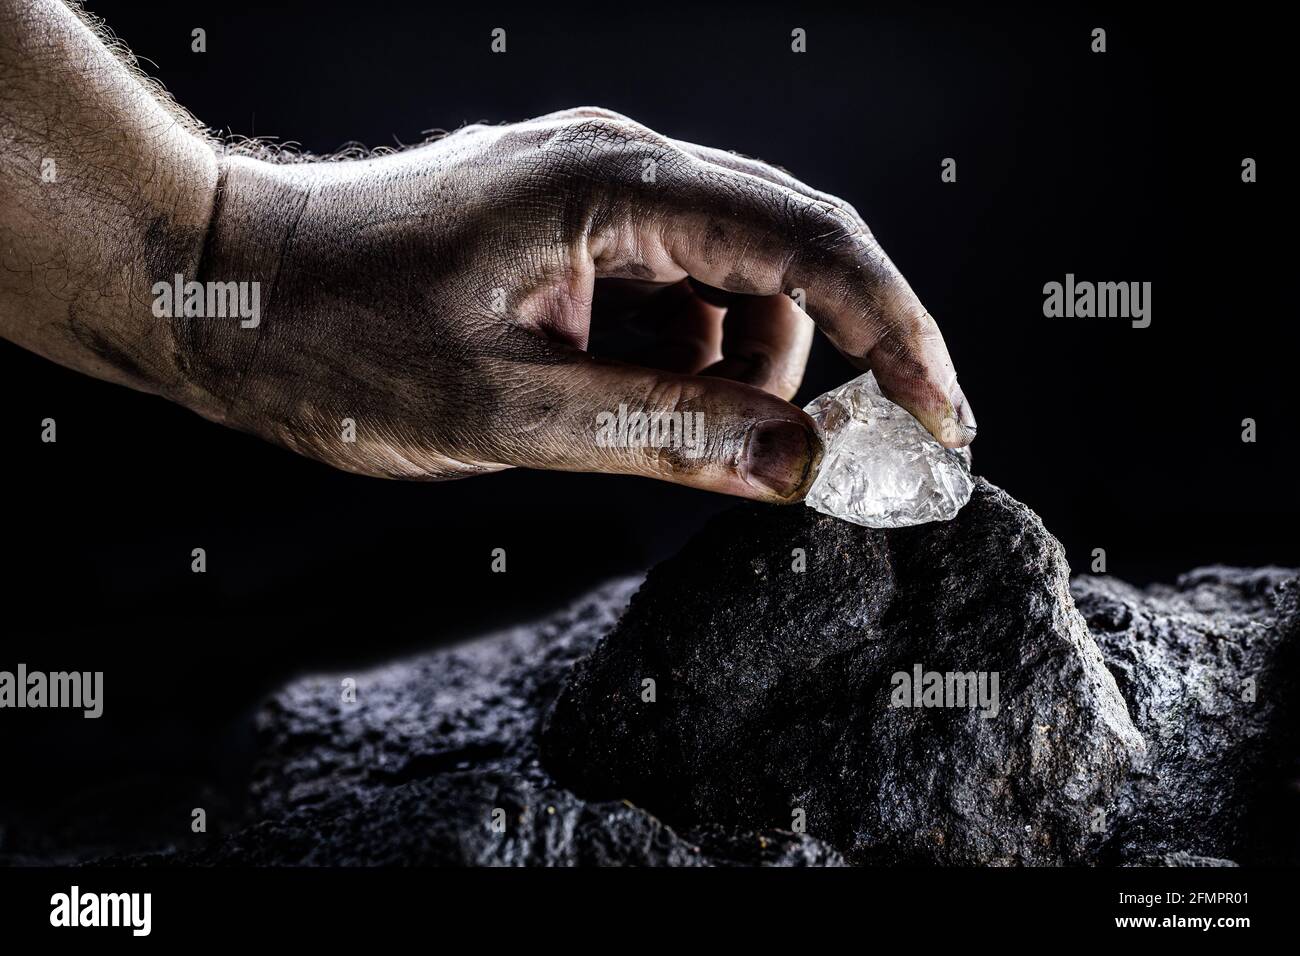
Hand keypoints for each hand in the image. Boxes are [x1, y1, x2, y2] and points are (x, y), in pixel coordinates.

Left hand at [175, 108, 973, 501]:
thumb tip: (799, 468)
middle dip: (833, 357)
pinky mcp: (573, 231)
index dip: (893, 333)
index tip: (942, 420)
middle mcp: (619, 167)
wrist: (225, 292)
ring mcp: (595, 194)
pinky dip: (683, 362)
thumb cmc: (338, 344)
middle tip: (844, 457)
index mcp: (611, 188)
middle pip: (790, 249)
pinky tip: (627, 404)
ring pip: (734, 281)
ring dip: (740, 372)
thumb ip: (667, 437)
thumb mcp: (511, 412)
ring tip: (676, 439)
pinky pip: (673, 294)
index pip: (806, 245)